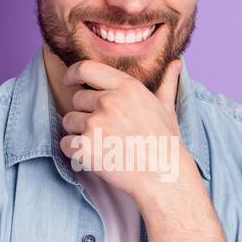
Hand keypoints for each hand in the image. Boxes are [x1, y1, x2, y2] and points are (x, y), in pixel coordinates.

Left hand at [57, 58, 194, 202]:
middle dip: (85, 114)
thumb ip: (166, 84)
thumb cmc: (166, 145)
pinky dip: (75, 152)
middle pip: (77, 100)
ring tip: (105, 146)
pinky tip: (97, 158)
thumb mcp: (167, 108)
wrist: (164, 178)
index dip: (73, 74)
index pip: (86, 68)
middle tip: (107, 133)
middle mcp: (109, 101)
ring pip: (69, 122)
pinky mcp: (85, 147)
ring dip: (80, 133)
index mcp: (127, 87)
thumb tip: (176, 63)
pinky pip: (65, 144)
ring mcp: (96, 124)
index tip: (69, 81)